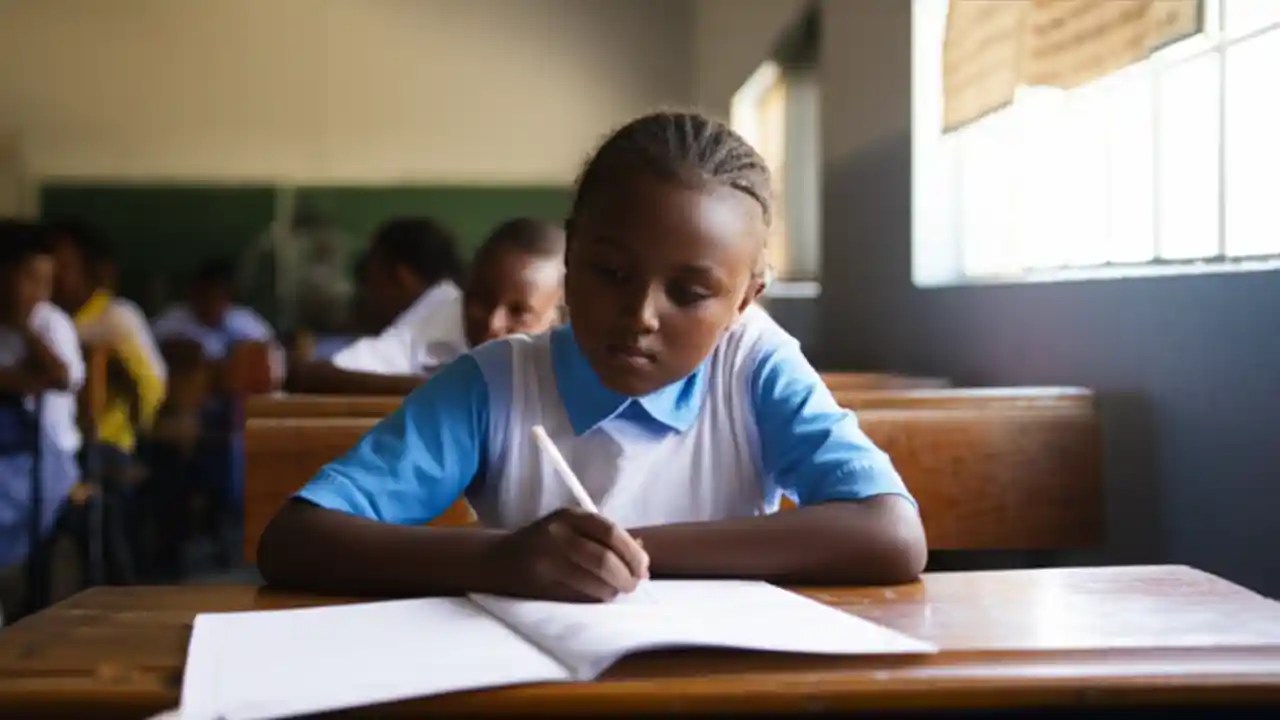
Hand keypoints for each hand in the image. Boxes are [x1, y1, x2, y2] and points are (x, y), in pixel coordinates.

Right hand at [485, 508, 649, 601]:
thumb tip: (642, 553)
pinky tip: (596, 597)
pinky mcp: (539, 585)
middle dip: (626, 577)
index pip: (611, 532)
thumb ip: (604, 537)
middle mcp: (557, 534)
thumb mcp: (570, 528)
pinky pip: (577, 596)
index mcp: (569, 515)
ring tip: (615, 592)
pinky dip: (593, 599)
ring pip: (592, 582)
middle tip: (632, 585)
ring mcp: (546, 561)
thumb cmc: (543, 542)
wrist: (496, 559)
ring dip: (611, 591)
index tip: (643, 568)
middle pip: (604, 560)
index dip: (632, 553)